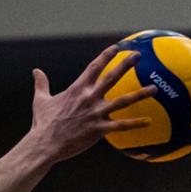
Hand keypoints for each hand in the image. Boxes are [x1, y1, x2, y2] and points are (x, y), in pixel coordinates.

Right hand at [25, 44, 155, 163]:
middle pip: (112, 77)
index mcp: (77, 89)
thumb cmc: (43, 123)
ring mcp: (96, 113)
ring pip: (123, 101)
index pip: (94, 67)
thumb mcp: (41, 100)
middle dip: (126, 64)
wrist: (45, 144)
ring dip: (140, 94)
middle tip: (138, 55)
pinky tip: (148, 121)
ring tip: (154, 88)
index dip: (106, 56)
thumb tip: (36, 71)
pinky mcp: (99, 129)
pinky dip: (135, 123)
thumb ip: (41, 84)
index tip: (116, 48)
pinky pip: (121, 125)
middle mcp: (89, 98)